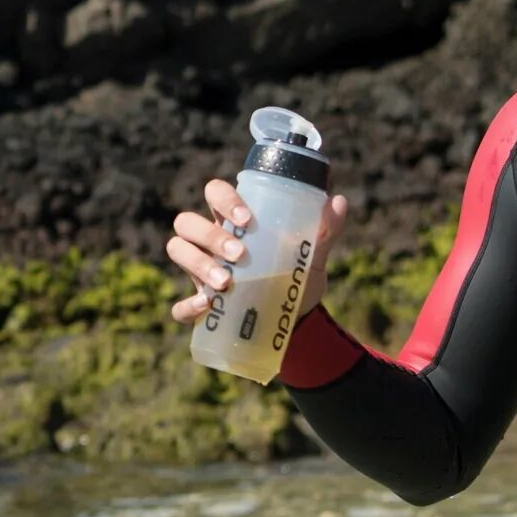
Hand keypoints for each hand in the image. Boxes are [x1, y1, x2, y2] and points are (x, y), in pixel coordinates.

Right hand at [166, 177, 351, 322]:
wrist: (296, 323)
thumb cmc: (296, 278)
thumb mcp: (312, 256)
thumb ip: (324, 231)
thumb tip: (338, 202)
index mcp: (233, 222)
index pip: (214, 193)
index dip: (223, 198)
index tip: (246, 218)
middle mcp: (210, 242)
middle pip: (187, 222)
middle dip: (209, 235)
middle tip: (239, 254)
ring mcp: (199, 272)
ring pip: (177, 251)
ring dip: (197, 264)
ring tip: (226, 283)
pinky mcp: (198, 306)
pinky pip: (179, 305)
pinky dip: (188, 306)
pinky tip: (207, 307)